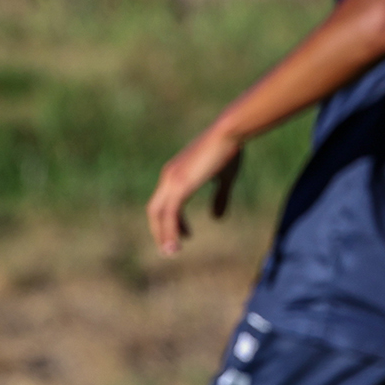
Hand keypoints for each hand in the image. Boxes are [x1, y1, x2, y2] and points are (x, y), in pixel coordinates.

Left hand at [147, 130, 242, 255]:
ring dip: (163, 235)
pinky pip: (170, 214)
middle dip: (161, 230)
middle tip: (171, 248)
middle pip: (155, 210)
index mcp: (175, 174)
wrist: (229, 133)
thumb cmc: (229, 150)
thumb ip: (219, 197)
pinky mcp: (180, 186)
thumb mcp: (224, 178)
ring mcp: (172, 181)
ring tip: (171, 251)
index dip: (169, 221)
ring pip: (159, 215)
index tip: (183, 235)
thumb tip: (216, 218)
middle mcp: (168, 177)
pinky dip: (170, 231)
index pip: (163, 202)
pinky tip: (176, 244)